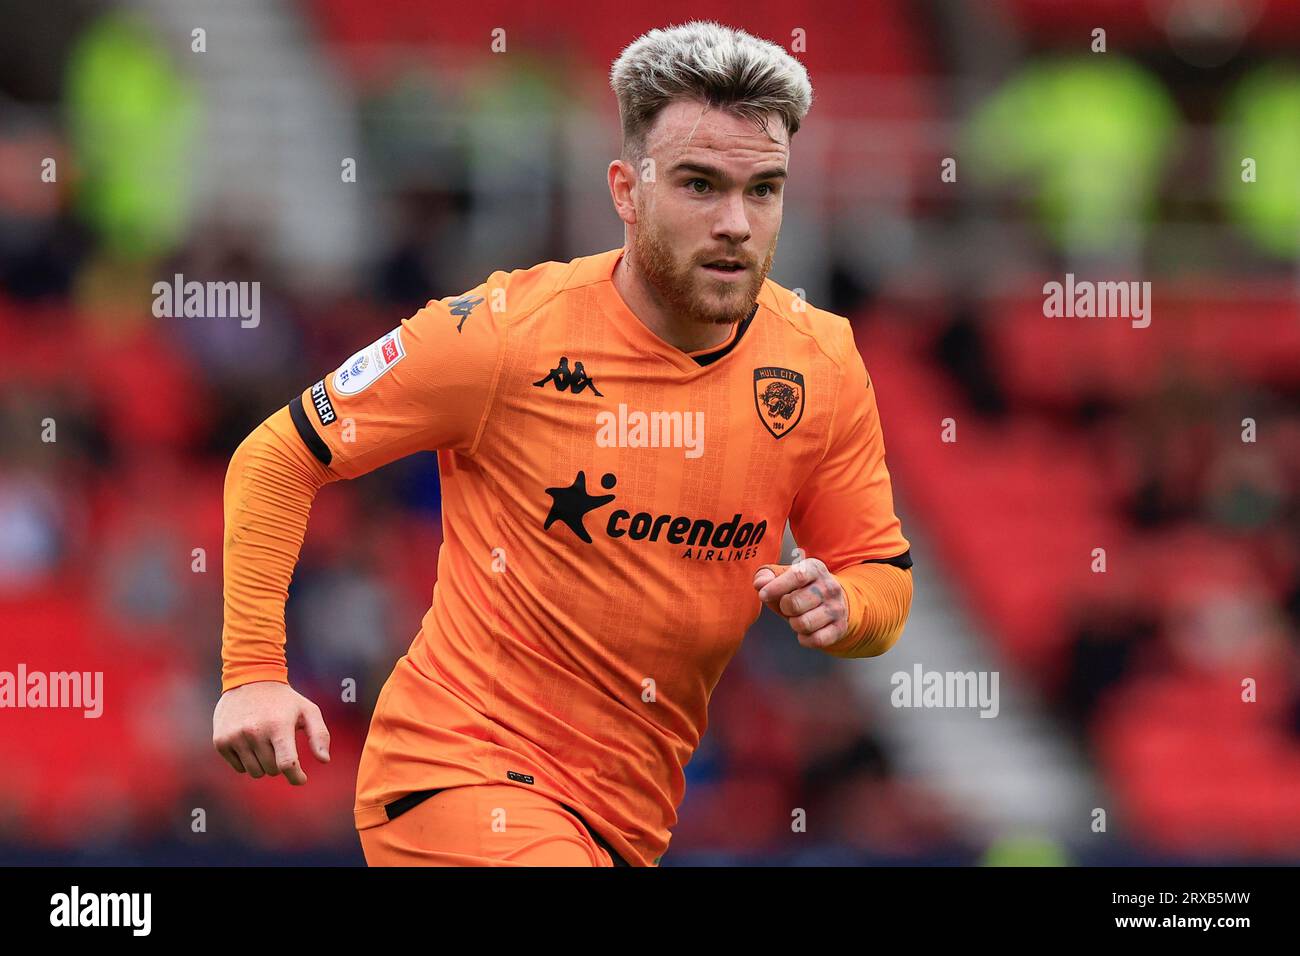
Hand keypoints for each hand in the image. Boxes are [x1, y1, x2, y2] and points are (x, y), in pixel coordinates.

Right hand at [213, 680, 330, 784]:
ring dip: (264, 764)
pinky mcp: (220, 741)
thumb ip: (319, 734)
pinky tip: (250, 743)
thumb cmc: (284, 700)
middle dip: (279, 763)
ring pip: (255, 772)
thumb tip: (324, 760)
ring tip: (266, 743)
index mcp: (278, 725)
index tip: (301, 779)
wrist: (250, 679)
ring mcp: (235, 737)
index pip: (286, 764)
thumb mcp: (308, 710)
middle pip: (272, 770)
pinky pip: (239, 768)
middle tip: (279, 744)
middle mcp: (254, 732)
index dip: (296, 776)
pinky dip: (247, 761)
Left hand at [753, 557, 847, 649]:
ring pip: (804, 624)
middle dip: (784, 608)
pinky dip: (805, 639)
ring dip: (794, 624)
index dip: (776, 587)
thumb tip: (760, 584)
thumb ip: (766, 575)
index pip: (796, 576)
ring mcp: (837, 608)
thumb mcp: (783, 576)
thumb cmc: (799, 589)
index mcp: (814, 569)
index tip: (763, 596)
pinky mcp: (840, 627)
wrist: (832, 602)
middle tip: (787, 607)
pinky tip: (805, 631)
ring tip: (798, 617)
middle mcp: (829, 587)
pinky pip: (816, 640)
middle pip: (795, 604)